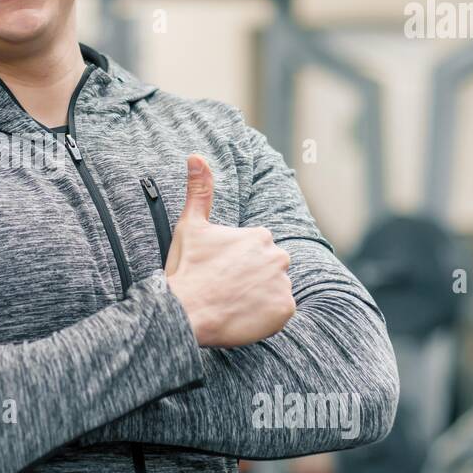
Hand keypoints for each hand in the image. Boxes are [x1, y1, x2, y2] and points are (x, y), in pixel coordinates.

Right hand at [164, 154, 295, 347]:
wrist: (187, 312)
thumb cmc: (187, 268)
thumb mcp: (191, 226)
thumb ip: (199, 191)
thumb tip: (196, 156)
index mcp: (260, 235)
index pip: (255, 250)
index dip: (236, 262)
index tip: (219, 271)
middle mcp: (278, 256)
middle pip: (268, 269)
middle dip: (251, 278)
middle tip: (224, 289)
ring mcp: (283, 285)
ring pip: (273, 290)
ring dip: (258, 297)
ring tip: (232, 304)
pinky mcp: (285, 310)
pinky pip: (279, 312)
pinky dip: (265, 316)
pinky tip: (242, 316)